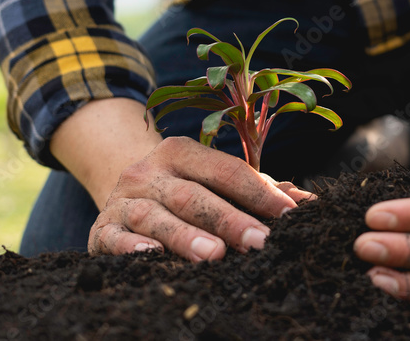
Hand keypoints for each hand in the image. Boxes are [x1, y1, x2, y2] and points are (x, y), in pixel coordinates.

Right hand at [88, 136, 312, 260]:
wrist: (118, 193)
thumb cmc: (183, 189)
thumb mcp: (215, 182)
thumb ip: (259, 190)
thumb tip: (308, 202)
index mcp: (182, 152)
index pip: (226, 171)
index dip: (260, 192)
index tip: (289, 215)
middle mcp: (149, 171)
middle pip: (194, 195)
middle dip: (230, 219)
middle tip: (260, 242)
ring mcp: (123, 200)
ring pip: (157, 217)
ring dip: (187, 237)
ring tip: (216, 255)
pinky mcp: (100, 230)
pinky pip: (114, 238)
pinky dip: (132, 247)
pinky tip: (152, 257)